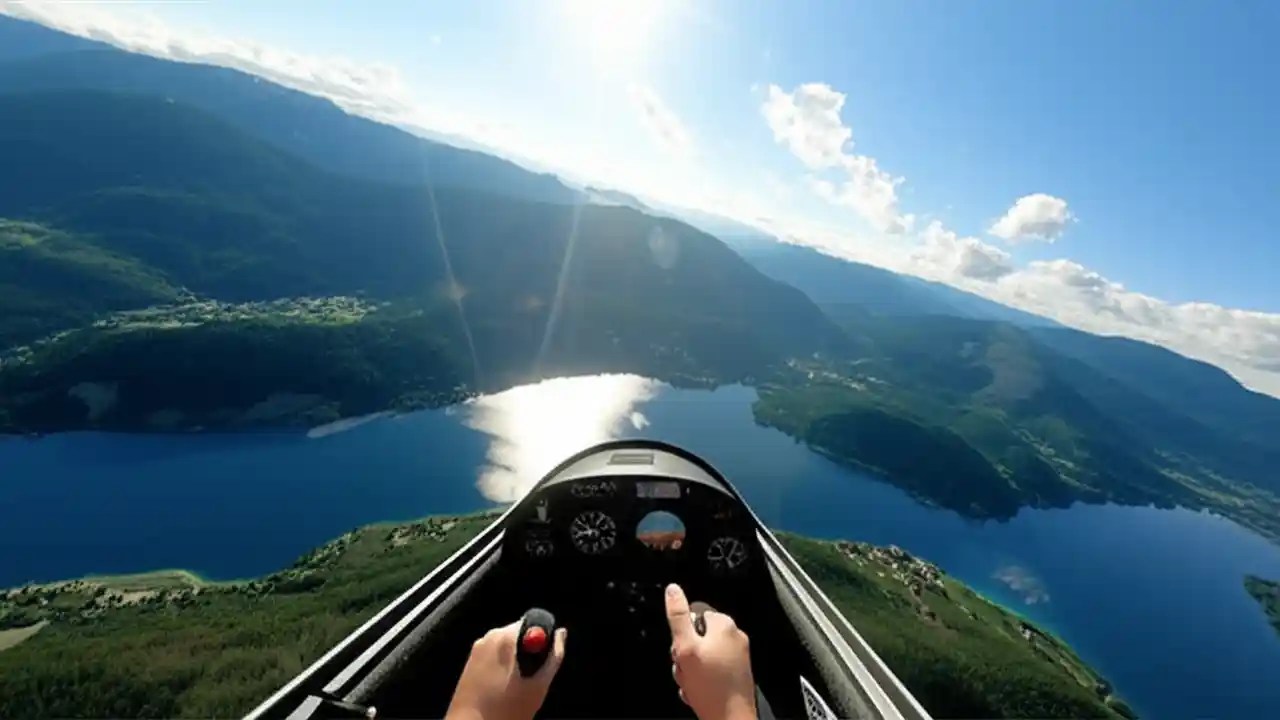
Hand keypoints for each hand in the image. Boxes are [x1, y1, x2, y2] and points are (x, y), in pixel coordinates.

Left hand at [445, 620, 566, 719]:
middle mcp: (489, 637)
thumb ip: (553, 657)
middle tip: (530, 677)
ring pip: (509, 645)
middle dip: (530, 651)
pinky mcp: (471, 660)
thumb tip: (561, 634)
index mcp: (504, 638)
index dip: (544, 640)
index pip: (535, 622)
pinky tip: (503, 687)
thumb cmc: (502, 712)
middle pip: (521, 632)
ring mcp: (478, 648)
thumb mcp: (537, 686)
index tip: (542, 661)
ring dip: (517, 660)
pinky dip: (504, 666)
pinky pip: (496, 654)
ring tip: (515, 686)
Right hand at [666, 584, 756, 719]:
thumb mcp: (685, 648)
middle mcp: (735, 636)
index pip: (692, 614)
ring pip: (702, 656)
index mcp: (724, 624)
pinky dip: (703, 680)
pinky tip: (701, 690)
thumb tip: (673, 590)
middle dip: (686, 655)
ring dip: (692, 670)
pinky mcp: (737, 673)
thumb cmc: (710, 687)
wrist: (730, 718)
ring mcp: (737, 656)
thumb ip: (677, 617)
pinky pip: (712, 670)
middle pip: (696, 636)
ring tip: (694, 683)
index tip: (682, 650)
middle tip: (687, 670)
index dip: (681, 634)